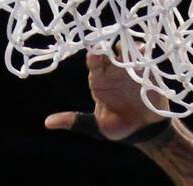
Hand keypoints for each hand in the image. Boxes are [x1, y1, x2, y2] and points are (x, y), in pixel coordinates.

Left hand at [44, 50, 166, 141]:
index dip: (94, 56)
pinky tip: (140, 51)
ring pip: (123, 48)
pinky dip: (140, 50)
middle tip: (110, 49)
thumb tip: (47, 123)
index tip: (95, 55)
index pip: (92, 61)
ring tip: (126, 51)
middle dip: (108, 47)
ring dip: (124, 47)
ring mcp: (128, 68)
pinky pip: (141, 54)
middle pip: (107, 51)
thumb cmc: (119, 129)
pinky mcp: (144, 68)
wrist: (145, 131)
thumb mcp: (96, 127)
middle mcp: (111, 71)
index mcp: (98, 80)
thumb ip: (75, 121)